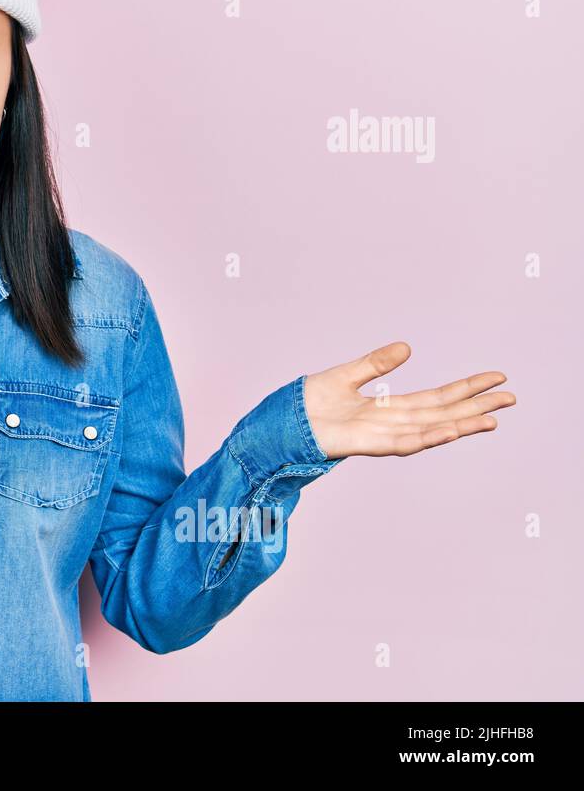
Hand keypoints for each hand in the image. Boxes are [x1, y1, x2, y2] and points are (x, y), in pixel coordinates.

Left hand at [303, 341, 515, 459]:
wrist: (281, 422)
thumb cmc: (308, 403)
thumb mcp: (347, 374)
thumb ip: (376, 363)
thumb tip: (408, 347)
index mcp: (389, 407)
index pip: (436, 398)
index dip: (466, 389)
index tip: (496, 379)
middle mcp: (392, 423)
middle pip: (442, 414)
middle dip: (476, 407)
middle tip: (511, 398)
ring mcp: (382, 436)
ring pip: (430, 430)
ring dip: (461, 425)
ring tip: (492, 419)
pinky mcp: (366, 444)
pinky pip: (403, 442)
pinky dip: (428, 436)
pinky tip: (450, 430)